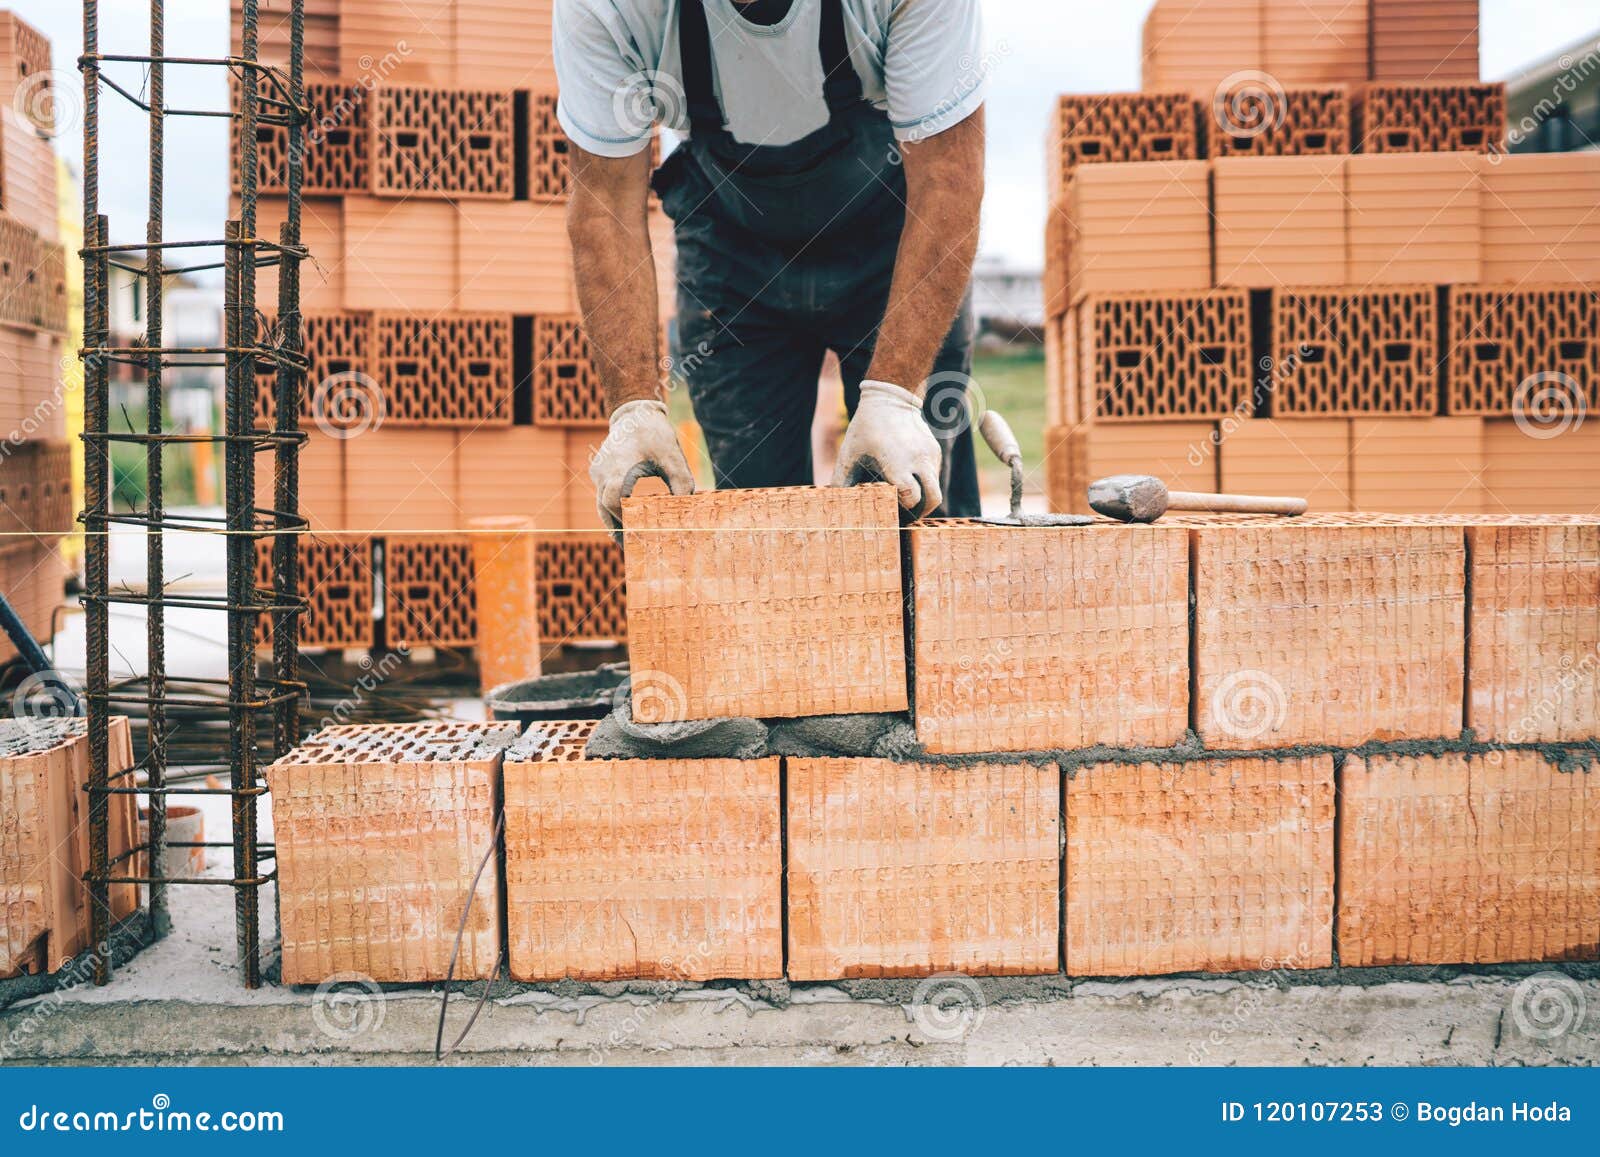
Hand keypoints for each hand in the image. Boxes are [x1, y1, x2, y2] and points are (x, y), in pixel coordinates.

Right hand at [590, 399, 695, 534]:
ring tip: (630, 544)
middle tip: (637, 550)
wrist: (635, 413)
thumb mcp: (673, 456)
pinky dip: (612, 513)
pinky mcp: (598, 473)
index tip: (641, 537)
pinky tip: (627, 525)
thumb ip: (681, 483)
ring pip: (601, 507)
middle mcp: (603, 472)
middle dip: (620, 530)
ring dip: (615, 525)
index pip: (615, 502)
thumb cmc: (655, 434)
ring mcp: (597, 473)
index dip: (626, 522)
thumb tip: (686, 511)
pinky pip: (602, 498)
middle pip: (605, 510)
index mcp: (619, 467)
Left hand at [830, 380, 942, 517]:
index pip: (910, 497)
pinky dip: (925, 483)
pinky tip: (909, 479)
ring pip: (936, 488)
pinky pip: (934, 475)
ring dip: (924, 497)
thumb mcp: (849, 454)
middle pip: (933, 498)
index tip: (892, 510)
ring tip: (907, 500)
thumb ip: (842, 481)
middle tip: (909, 516)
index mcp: (897, 463)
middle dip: (922, 511)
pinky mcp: (934, 451)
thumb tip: (836, 504)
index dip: (903, 509)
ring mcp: (929, 455)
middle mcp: (918, 460)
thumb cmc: (865, 429)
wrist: (890, 398)